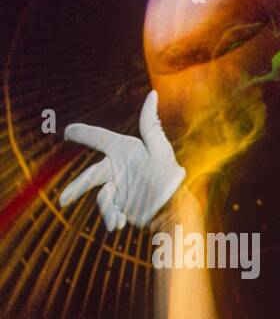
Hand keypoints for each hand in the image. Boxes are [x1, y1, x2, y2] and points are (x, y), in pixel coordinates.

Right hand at [58, 90, 185, 231]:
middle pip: (90, 176)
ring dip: (106, 208)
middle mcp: (118, 169)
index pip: (99, 138)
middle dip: (75, 187)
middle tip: (62, 199)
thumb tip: (153, 94)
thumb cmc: (170, 174)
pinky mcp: (122, 206)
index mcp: (123, 151)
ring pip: (101, 196)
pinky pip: (108, 212)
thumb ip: (150, 124)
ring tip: (117, 219)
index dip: (83, 133)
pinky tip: (118, 224)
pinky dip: (111, 219)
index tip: (68, 131)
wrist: (177, 205)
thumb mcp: (160, 149)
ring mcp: (119, 188)